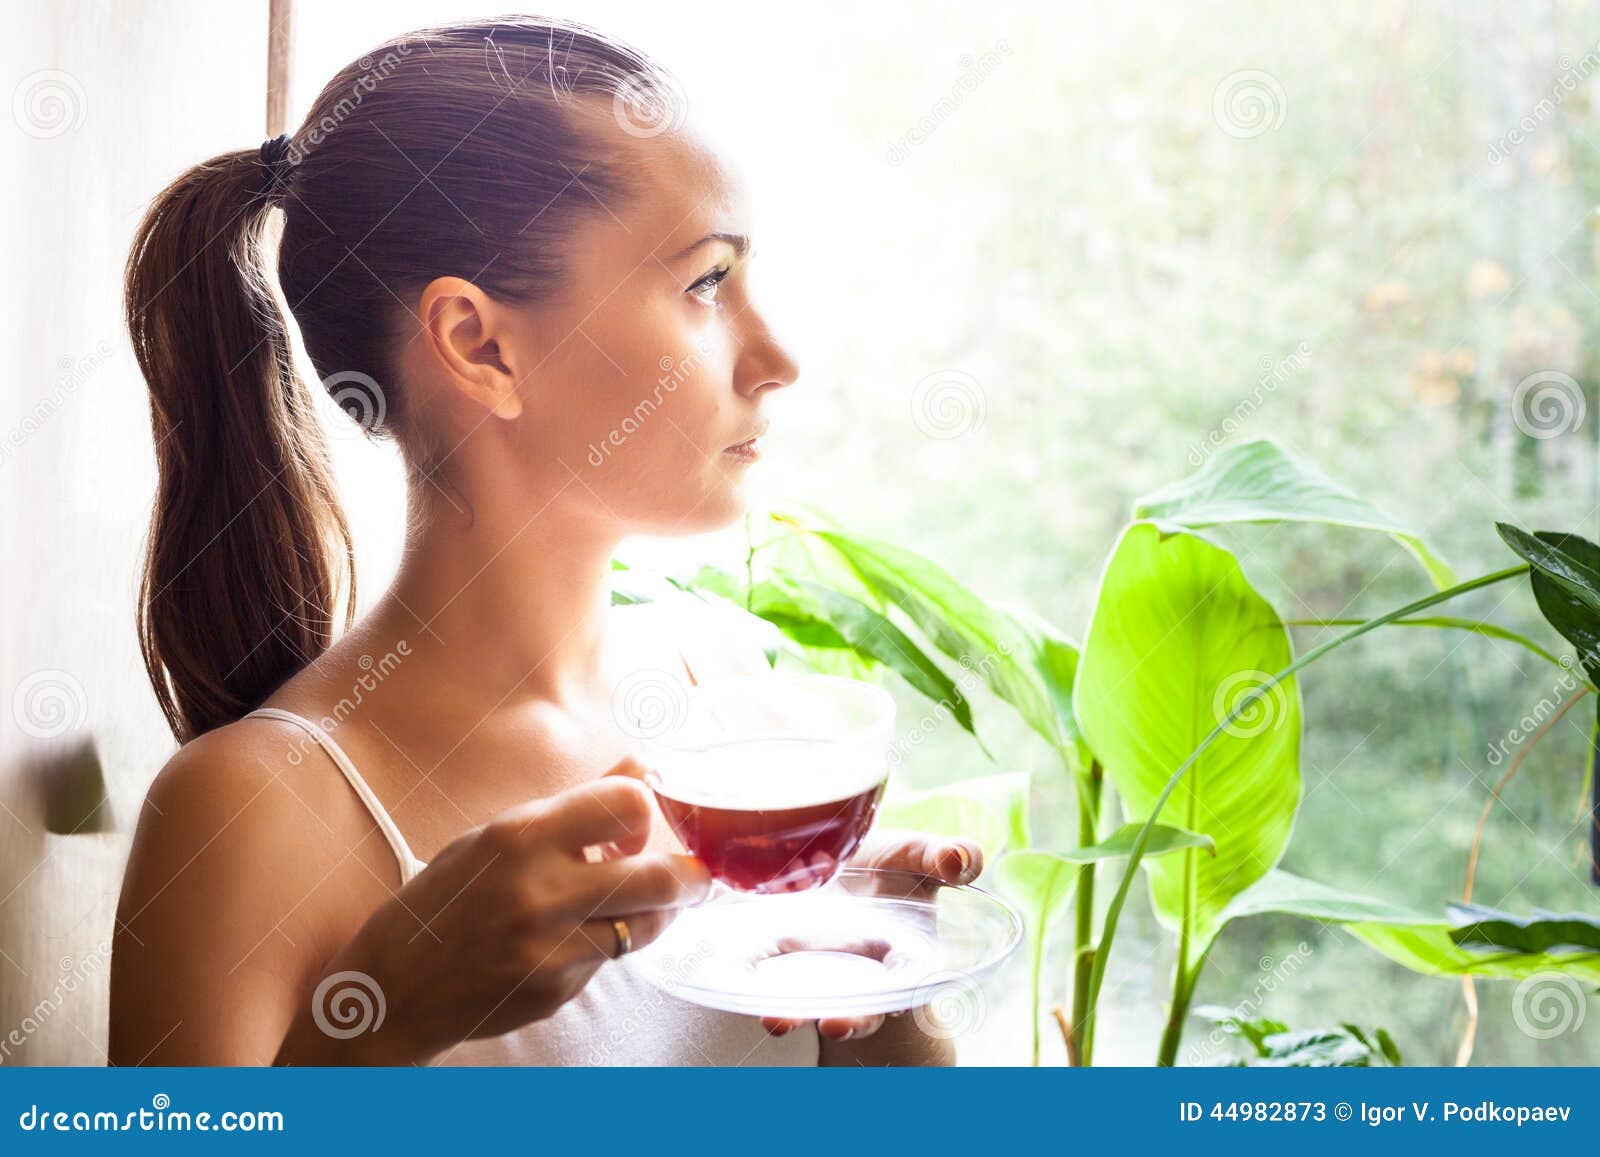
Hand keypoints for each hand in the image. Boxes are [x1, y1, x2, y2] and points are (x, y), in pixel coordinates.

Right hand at [280, 758, 710, 1064]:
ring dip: (658, 915)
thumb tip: (641, 769)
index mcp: (519, 836)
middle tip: (697, 878)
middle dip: (690, 877)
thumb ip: (573, 807)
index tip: (635, 826)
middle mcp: (539, 892)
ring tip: (644, 907)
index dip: (644, 812)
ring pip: (647, 927)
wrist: (390, 990)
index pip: (627, 803)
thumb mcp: (496, 836)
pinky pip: (607, 962)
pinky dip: (605, 949)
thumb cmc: (443, 901)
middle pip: (660, 876)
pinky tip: (574, 943)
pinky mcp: (555, 991)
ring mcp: (549, 949)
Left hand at [758, 830, 982, 1041]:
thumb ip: (944, 858)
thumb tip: (960, 859)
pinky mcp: (781, 954)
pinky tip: (733, 976)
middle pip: (861, 1007)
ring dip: (795, 1014)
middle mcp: (862, 972)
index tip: (894, 1011)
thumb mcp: (918, 859)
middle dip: (851, 1021)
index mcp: (904, 954)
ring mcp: (820, 968)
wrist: (845, 867)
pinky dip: (749, 974)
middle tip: (833, 1025)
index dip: (905, 996)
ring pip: (810, 1000)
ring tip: (776, 1022)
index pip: (909, 981)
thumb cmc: (889, 870)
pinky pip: (763, 970)